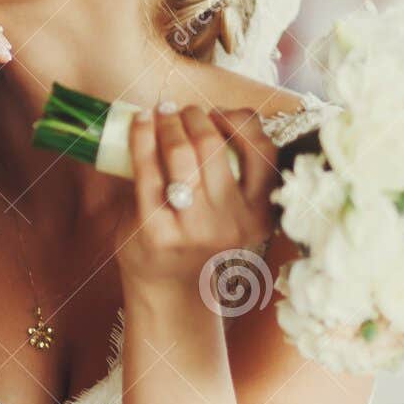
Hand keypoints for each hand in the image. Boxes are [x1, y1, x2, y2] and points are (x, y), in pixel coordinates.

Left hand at [114, 103, 279, 294]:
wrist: (170, 293)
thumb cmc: (199, 241)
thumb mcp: (231, 214)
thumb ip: (231, 174)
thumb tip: (207, 113)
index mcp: (260, 214)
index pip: (263, 149)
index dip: (239, 120)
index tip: (218, 114)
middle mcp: (232, 222)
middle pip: (214, 146)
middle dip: (194, 117)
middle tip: (179, 111)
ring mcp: (194, 228)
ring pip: (181, 154)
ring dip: (168, 123)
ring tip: (160, 114)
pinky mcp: (157, 230)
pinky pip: (148, 170)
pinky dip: (142, 137)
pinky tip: (140, 122)